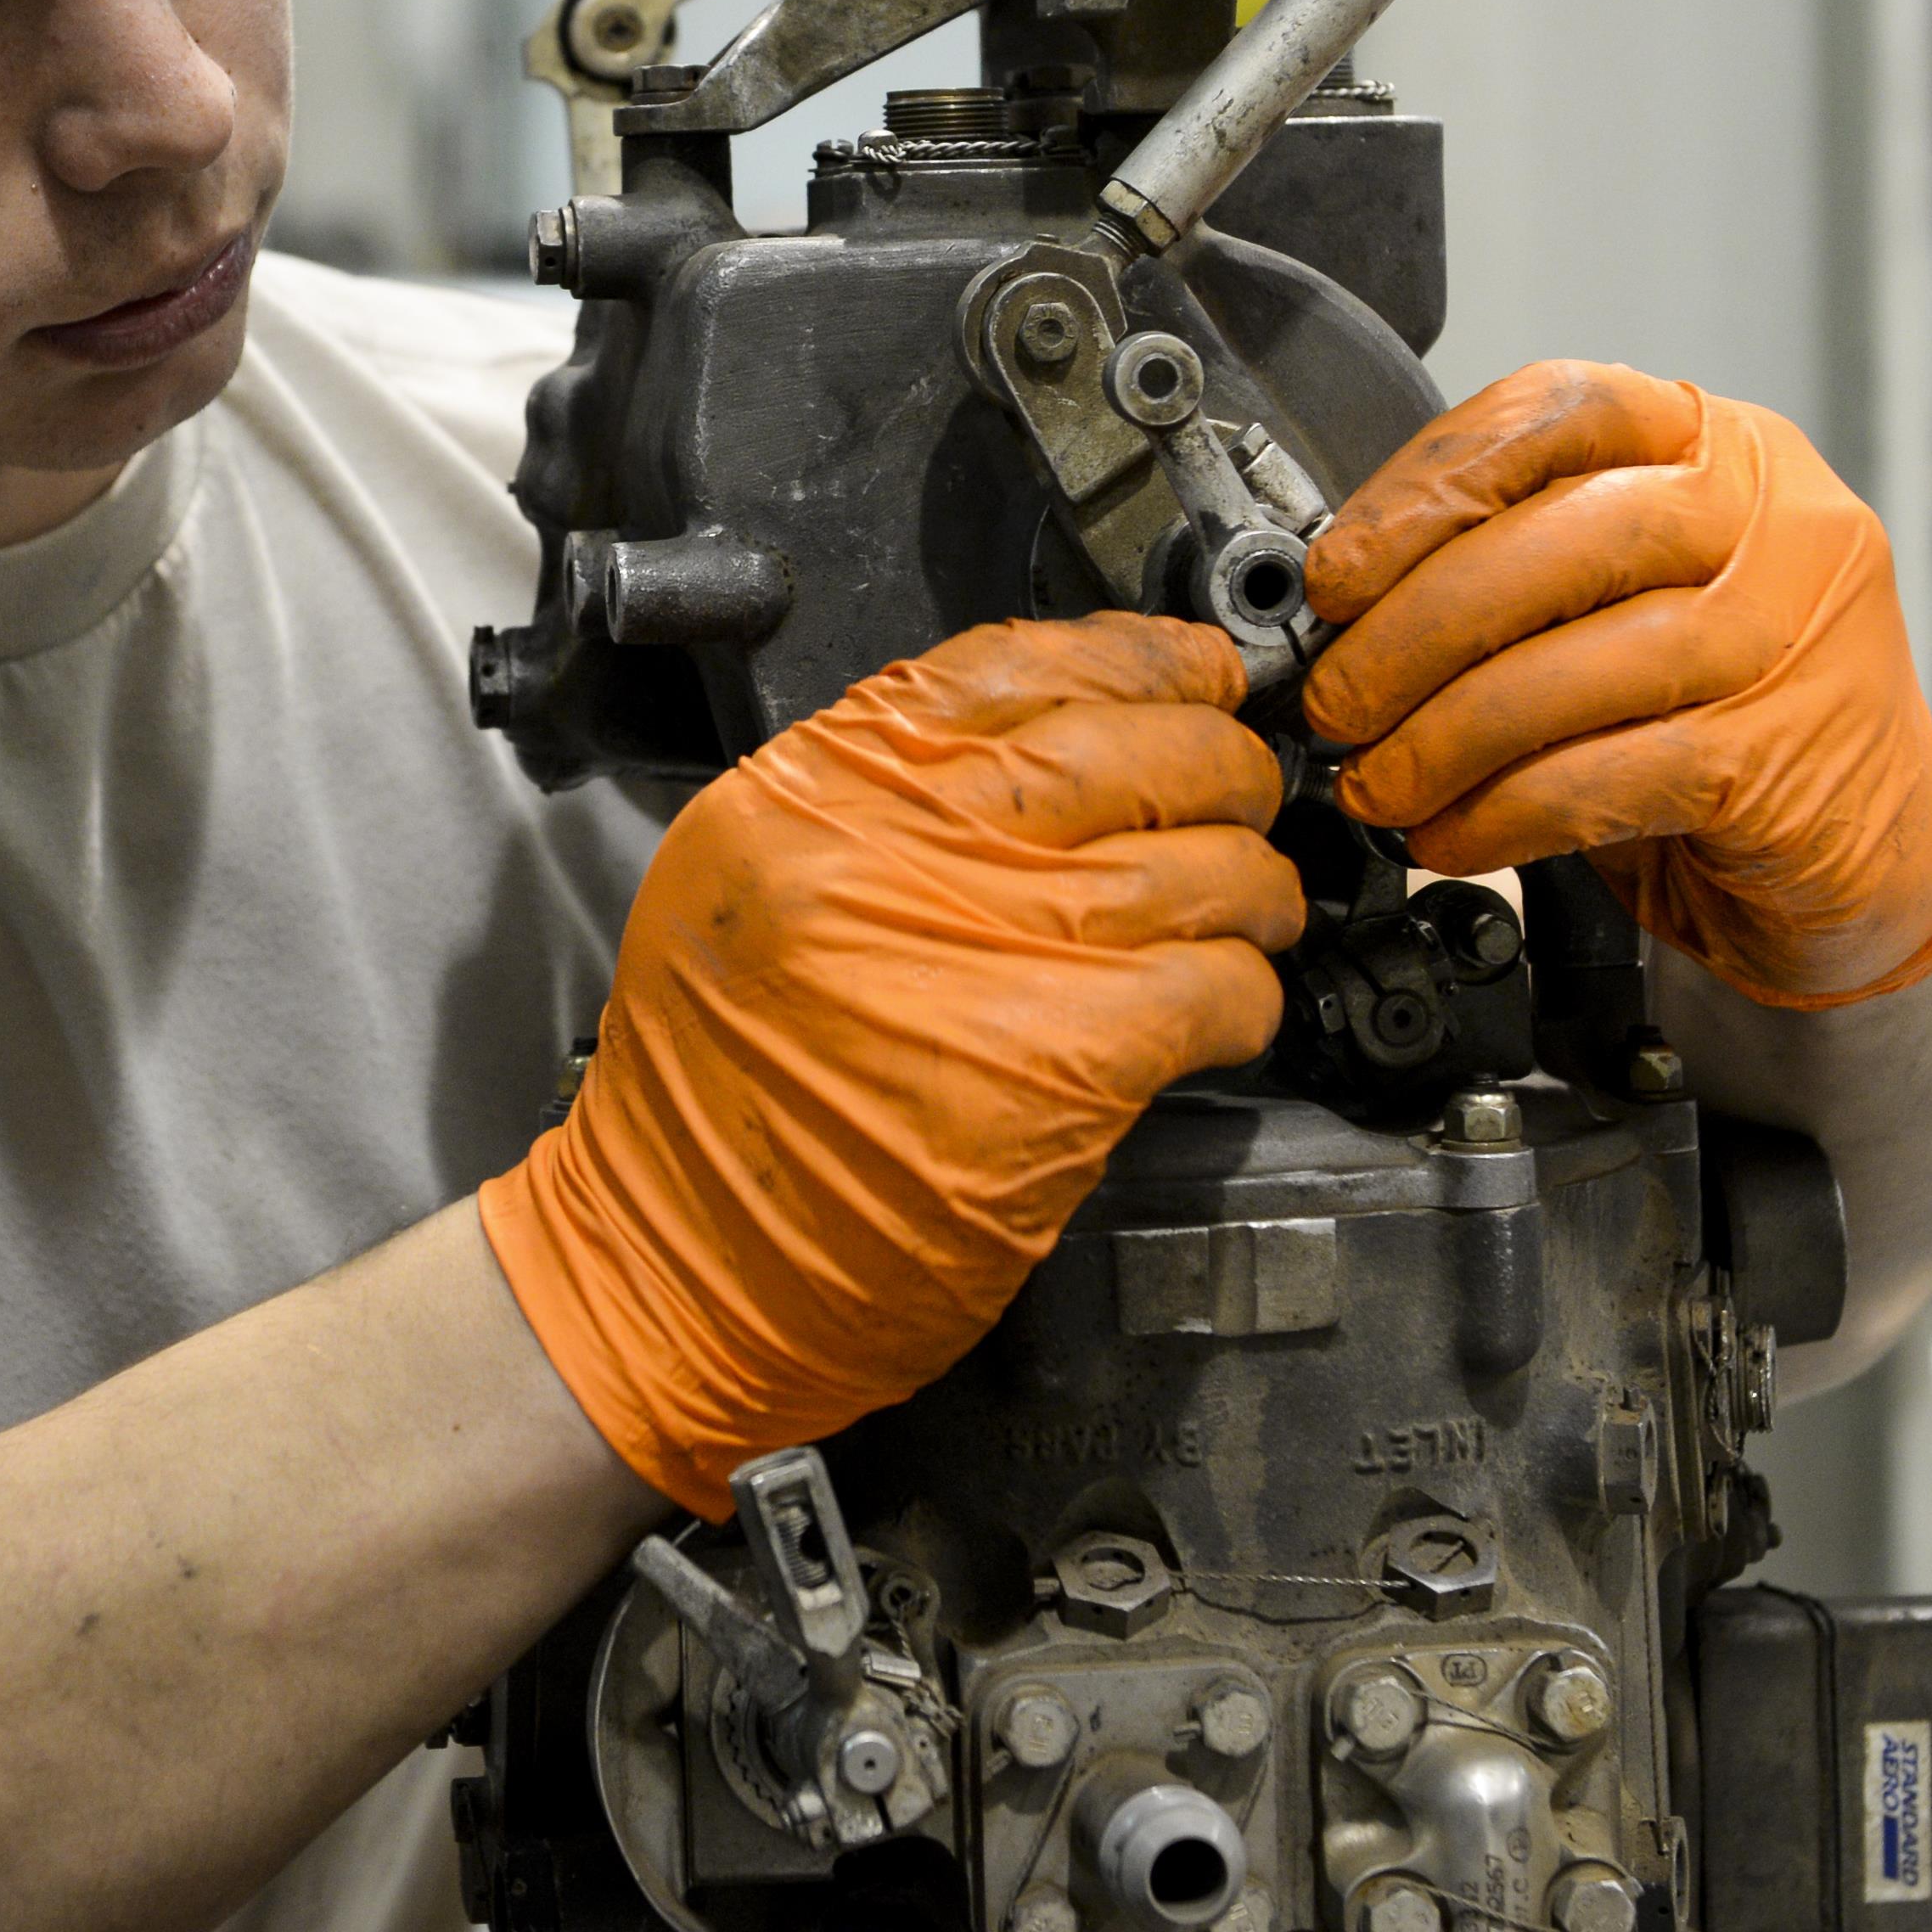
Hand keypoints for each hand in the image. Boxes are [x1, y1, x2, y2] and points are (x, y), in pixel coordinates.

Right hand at [479, 616, 1301, 1515]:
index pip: (1004, 668)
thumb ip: (884, 810)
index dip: (1131, 659)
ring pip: (1187, 861)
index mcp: (804, 796)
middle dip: (1214, 760)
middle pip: (1115, 746)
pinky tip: (1231, 1008)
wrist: (677, 1273)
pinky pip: (1206, 984)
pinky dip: (1245, 991)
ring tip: (1254, 905)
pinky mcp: (1054, 1059)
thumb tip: (1061, 747)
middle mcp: (881, 849)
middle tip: (1244, 787)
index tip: (1192, 672)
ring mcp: (971, 948)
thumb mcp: (753, 899)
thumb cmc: (718, 1112)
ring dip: (1250, 882)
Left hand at [1298, 362, 1931, 1010]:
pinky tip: (1454, 837)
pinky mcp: (1782, 758)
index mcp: (1726, 448)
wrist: (1868, 857)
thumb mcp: (1629, 603)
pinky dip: (1503, 813)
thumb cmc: (1727, 715)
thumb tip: (1346, 604)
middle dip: (1413, 628)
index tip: (1338, 571)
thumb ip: (1523, 568)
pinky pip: (1604, 776)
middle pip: (1557, 541)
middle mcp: (1775, 522)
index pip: (1559, 411)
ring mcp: (1792, 638)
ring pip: (1572, 667)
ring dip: (1442, 736)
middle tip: (1334, 698)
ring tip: (1377, 783)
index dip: (1428, 485)